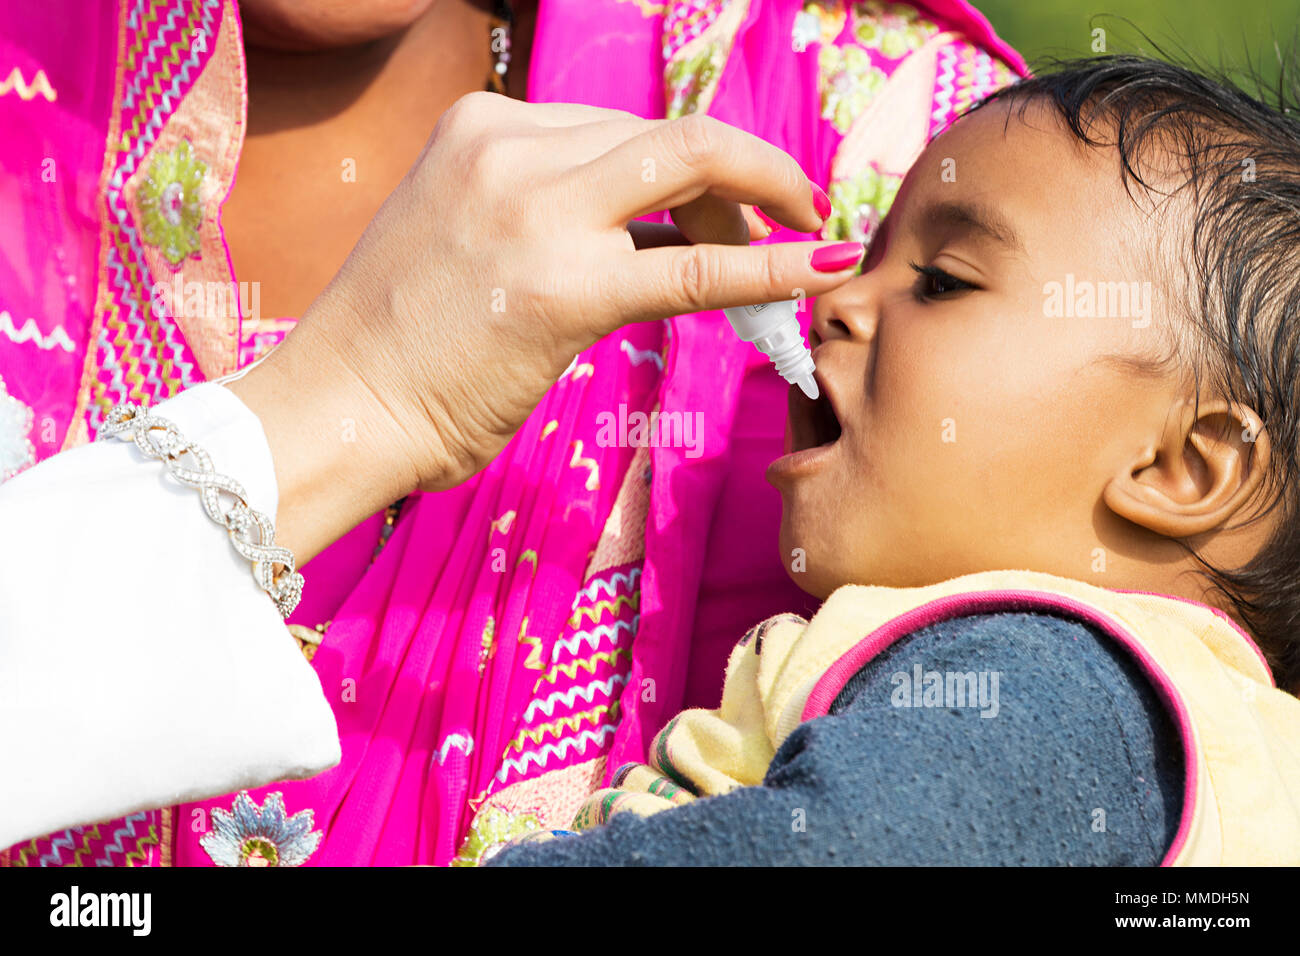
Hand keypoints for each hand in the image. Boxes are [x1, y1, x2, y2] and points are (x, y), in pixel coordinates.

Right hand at [227, 92, 864, 561]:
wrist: (333, 411)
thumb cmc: (398, 346)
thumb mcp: (464, 235)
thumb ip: (549, 212)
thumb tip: (653, 229)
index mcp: (480, 125)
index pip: (618, 127)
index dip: (691, 165)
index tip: (732, 200)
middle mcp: (507, 145)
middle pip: (665, 134)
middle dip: (744, 173)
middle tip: (789, 218)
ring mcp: (533, 208)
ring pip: (690, 167)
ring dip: (765, 198)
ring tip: (804, 241)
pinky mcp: (562, 287)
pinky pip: (692, 266)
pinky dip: (769, 265)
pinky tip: (821, 268)